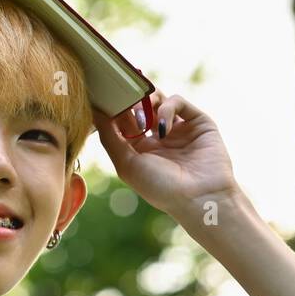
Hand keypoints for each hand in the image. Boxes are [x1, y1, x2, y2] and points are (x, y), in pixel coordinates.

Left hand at [91, 90, 239, 217]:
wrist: (199, 197)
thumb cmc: (160, 187)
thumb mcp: (126, 164)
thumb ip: (110, 137)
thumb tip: (95, 111)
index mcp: (139, 149)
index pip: (122, 120)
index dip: (113, 110)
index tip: (103, 103)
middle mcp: (157, 137)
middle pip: (138, 106)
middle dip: (128, 102)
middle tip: (123, 105)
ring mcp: (177, 127)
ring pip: (157, 99)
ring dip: (145, 101)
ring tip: (141, 117)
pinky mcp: (197, 121)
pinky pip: (177, 102)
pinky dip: (166, 108)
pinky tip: (161, 128)